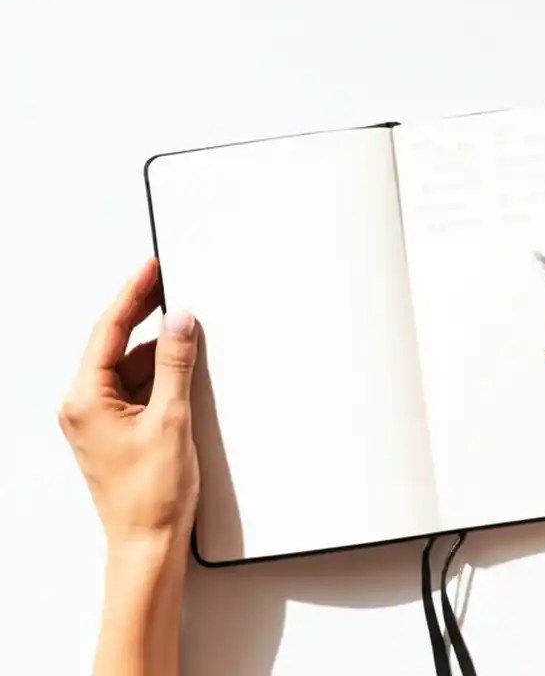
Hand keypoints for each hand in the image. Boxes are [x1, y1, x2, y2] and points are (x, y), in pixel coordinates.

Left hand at [58, 258, 200, 547]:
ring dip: (160, 355)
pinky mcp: (116, 431)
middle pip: (116, 347)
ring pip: (130, 369)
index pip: (108, 331)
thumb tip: (180, 321)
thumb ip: (175, 364)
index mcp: (84, 399)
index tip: (150, 268)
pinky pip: (137, 391)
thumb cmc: (150, 494)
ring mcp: (98, 420)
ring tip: (192, 339)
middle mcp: (83, 406)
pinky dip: (161, 378)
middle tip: (172, 287)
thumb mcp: (170, 418)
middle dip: (146, 319)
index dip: (132, 294)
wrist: (147, 543)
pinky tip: (185, 372)